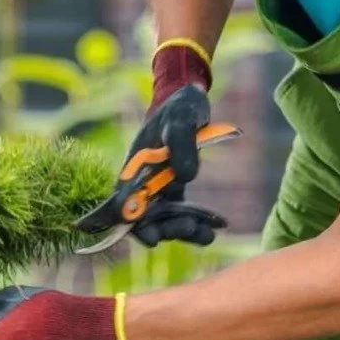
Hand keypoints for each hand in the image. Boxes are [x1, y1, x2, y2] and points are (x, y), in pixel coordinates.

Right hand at [126, 83, 227, 246]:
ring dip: (182, 231)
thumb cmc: (179, 108)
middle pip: (146, 219)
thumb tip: (186, 177)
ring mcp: (158, 187)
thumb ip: (182, 146)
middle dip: (166, 230)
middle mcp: (142, 182)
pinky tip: (214, 229)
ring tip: (207, 235)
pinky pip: (182, 212)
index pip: (125, 204)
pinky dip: (195, 223)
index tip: (151, 238)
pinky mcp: (175, 187)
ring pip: (165, 220)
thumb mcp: (181, 121)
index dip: (134, 225)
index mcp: (133, 169)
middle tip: (190, 228)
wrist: (188, 101)